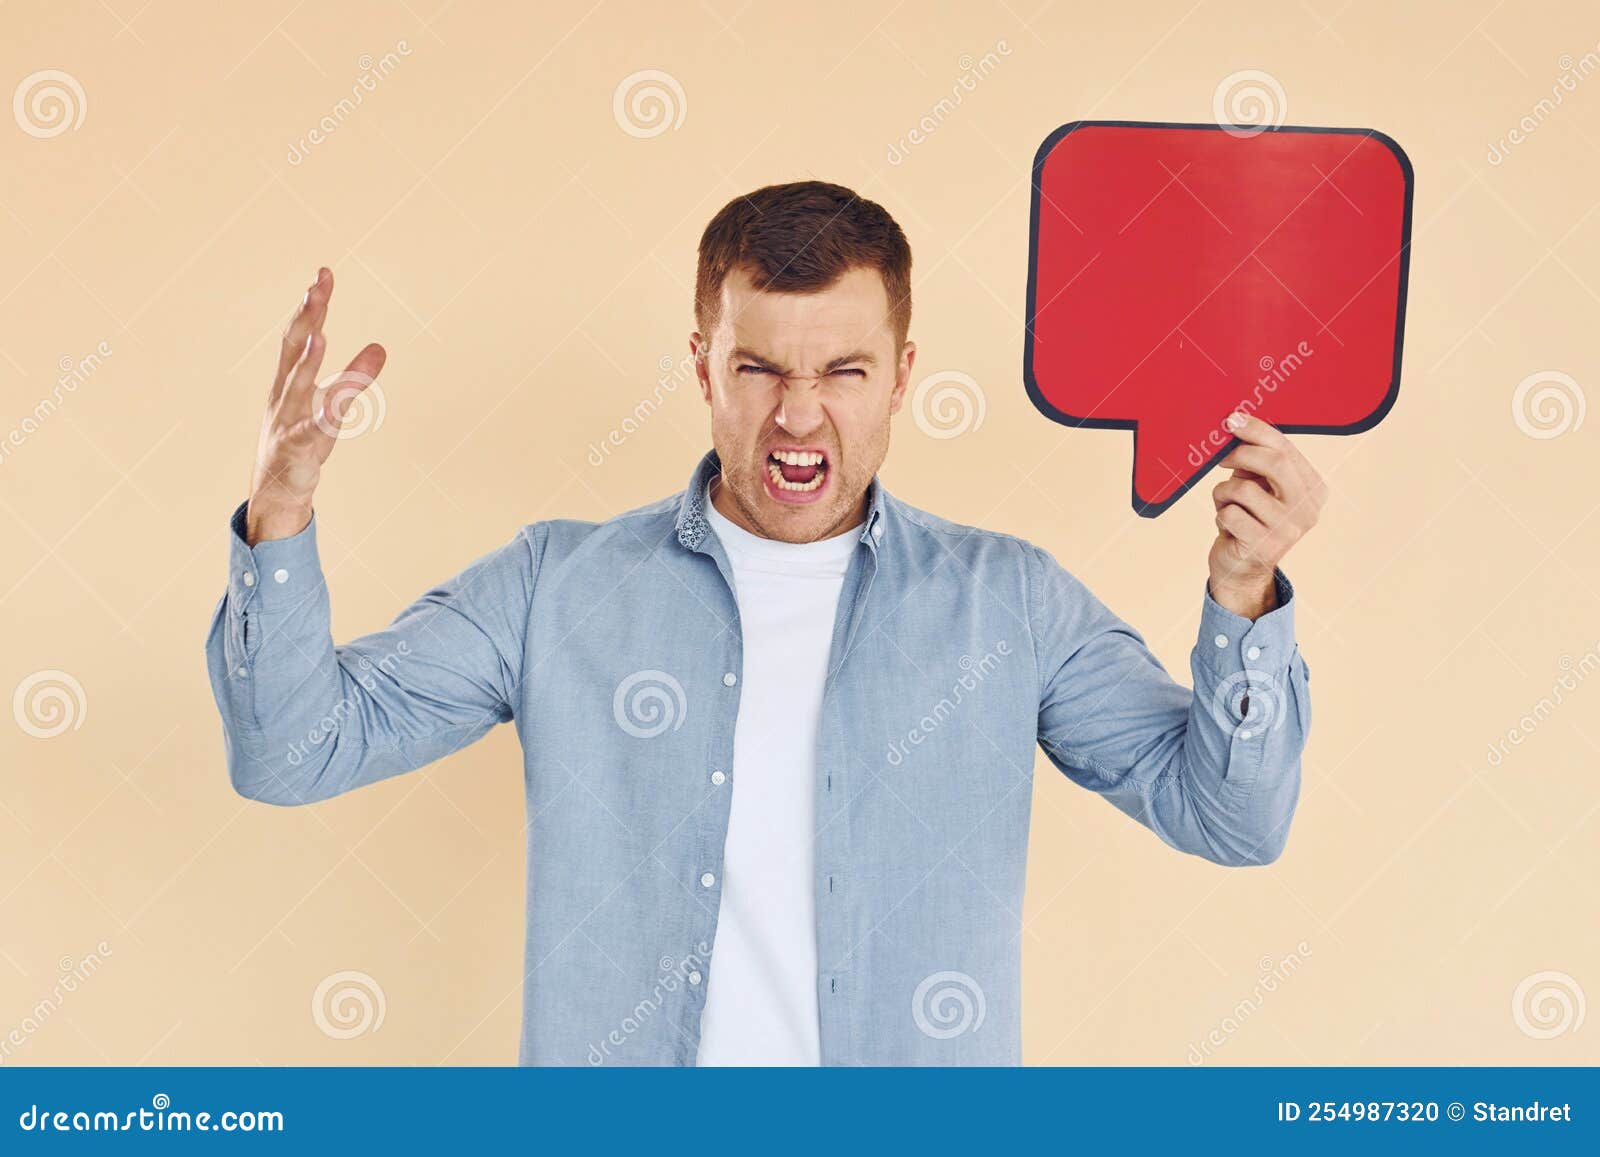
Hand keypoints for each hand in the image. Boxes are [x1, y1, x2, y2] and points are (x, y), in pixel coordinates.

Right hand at [245, 268, 385, 543]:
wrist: (276, 491)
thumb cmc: (300, 441)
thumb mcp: (327, 404)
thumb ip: (352, 375)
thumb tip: (380, 345)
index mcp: (288, 381)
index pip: (298, 335)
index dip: (311, 306)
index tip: (323, 274)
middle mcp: (285, 394)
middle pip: (294, 349)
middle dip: (306, 317)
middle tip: (316, 286)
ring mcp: (289, 420)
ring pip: (300, 385)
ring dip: (308, 359)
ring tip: (319, 332)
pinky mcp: (300, 447)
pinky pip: (315, 429)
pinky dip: (324, 414)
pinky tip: (334, 404)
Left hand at [1206, 411, 1326, 618]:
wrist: (1242, 569)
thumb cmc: (1247, 518)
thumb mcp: (1257, 485)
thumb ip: (1256, 460)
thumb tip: (1236, 424)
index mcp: (1313, 489)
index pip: (1286, 449)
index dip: (1256, 430)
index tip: (1232, 420)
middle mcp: (1307, 509)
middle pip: (1274, 462)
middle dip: (1240, 454)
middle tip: (1220, 458)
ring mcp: (1289, 530)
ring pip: (1244, 489)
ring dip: (1224, 493)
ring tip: (1227, 505)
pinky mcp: (1265, 547)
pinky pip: (1229, 513)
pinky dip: (1220, 514)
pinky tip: (1228, 527)